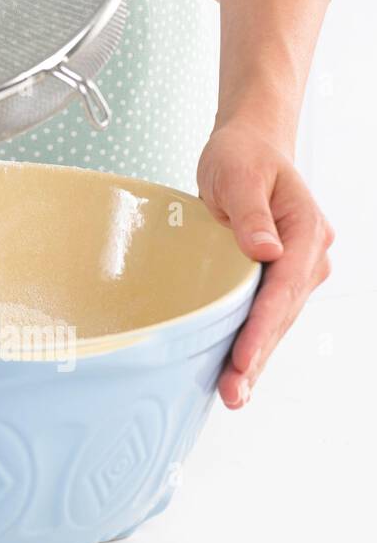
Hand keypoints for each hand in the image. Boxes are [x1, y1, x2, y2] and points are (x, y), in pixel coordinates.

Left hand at [196, 121, 333, 407]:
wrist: (249, 146)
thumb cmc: (242, 155)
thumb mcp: (239, 174)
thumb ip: (250, 212)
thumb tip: (266, 250)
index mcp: (306, 232)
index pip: (283, 289)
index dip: (262, 327)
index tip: (244, 358)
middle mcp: (310, 256)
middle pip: (282, 314)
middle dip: (258, 355)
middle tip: (233, 393)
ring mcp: (297, 270)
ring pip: (276, 321)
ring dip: (255, 359)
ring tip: (233, 395)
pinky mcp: (277, 277)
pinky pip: (265, 314)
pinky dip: (252, 342)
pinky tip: (237, 372)